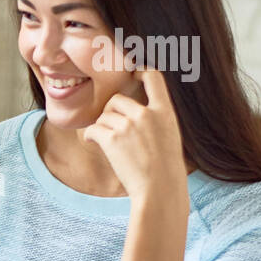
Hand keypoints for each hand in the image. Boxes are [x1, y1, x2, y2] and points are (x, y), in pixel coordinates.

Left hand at [82, 67, 187, 202]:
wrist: (159, 189)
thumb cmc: (165, 169)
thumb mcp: (170, 136)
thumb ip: (155, 119)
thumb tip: (133, 111)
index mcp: (165, 112)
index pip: (154, 77)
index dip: (140, 70)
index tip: (132, 72)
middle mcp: (146, 114)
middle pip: (117, 99)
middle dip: (110, 111)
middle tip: (112, 128)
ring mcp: (128, 126)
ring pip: (103, 115)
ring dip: (102, 126)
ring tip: (108, 142)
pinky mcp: (112, 138)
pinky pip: (92, 129)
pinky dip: (90, 136)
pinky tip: (92, 142)